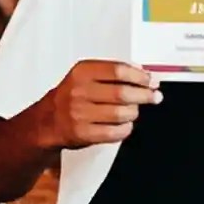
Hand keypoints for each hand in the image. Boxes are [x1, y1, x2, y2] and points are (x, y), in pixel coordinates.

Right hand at [43, 60, 159, 148]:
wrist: (48, 121)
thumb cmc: (72, 96)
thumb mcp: (86, 75)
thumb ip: (113, 72)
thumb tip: (144, 74)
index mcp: (82, 72)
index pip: (118, 70)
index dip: (140, 76)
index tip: (152, 80)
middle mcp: (78, 91)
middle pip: (122, 93)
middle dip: (145, 95)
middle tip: (155, 96)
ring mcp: (79, 113)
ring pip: (121, 113)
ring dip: (134, 112)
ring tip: (133, 110)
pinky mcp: (82, 133)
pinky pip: (115, 132)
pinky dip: (125, 128)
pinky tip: (124, 124)